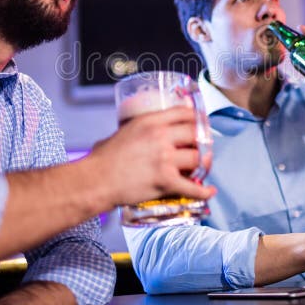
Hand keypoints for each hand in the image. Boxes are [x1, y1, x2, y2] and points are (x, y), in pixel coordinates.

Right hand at [88, 106, 215, 206]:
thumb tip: (148, 127)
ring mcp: (165, 159)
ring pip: (198, 159)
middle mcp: (161, 136)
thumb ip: (140, 127)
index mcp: (151, 121)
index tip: (201, 125)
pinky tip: (208, 191)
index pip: (185, 113)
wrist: (96, 180)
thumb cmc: (103, 158)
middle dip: (203, 143)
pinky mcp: (166, 181)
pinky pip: (193, 187)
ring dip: (203, 165)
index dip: (198, 119)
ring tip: (202, 168)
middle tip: (203, 149)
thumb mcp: (124, 130)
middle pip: (197, 135)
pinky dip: (203, 191)